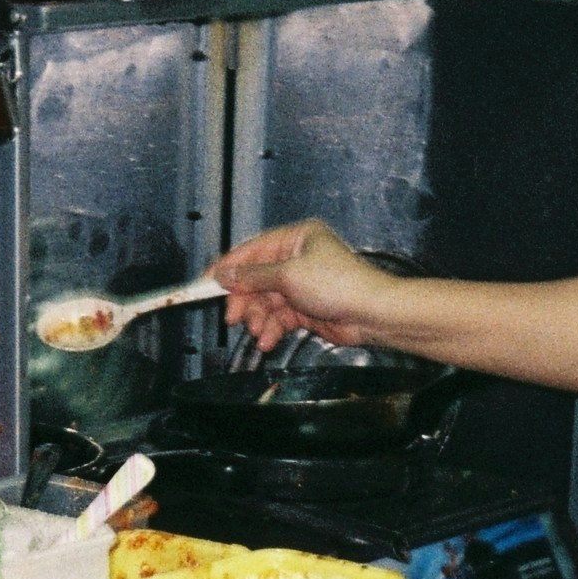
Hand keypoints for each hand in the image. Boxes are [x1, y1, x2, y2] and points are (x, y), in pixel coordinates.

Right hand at [209, 221, 407, 352]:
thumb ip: (253, 276)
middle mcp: (298, 259)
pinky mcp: (305, 308)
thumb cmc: (341, 284)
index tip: (207, 282)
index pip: (252, 251)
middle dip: (245, 301)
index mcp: (296, 238)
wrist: (370, 314)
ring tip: (258, 331)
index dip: (228, 268)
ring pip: (266, 302)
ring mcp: (301, 285)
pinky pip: (278, 318)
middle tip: (233, 317)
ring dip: (258, 319)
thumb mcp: (288, 275)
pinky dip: (272, 329)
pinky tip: (268, 339)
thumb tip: (225, 274)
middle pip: (256, 280)